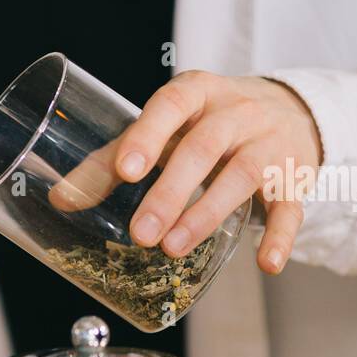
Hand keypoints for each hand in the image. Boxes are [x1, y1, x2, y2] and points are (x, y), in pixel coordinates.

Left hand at [117, 71, 321, 273]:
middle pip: (203, 147)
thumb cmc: (206, 124)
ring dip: (207, 213)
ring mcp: (269, 142)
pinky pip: (291, 205)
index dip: (148, 135)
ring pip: (243, 174)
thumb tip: (61, 200)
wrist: (291, 110)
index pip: (172, 103)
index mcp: (196, 92)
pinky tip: (267, 264)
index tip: (126, 170)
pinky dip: (281, 235)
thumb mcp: (165, 130)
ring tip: (174, 248)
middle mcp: (236, 111)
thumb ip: (113, 161)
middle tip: (141, 234)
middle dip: (170, 192)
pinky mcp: (294, 176)